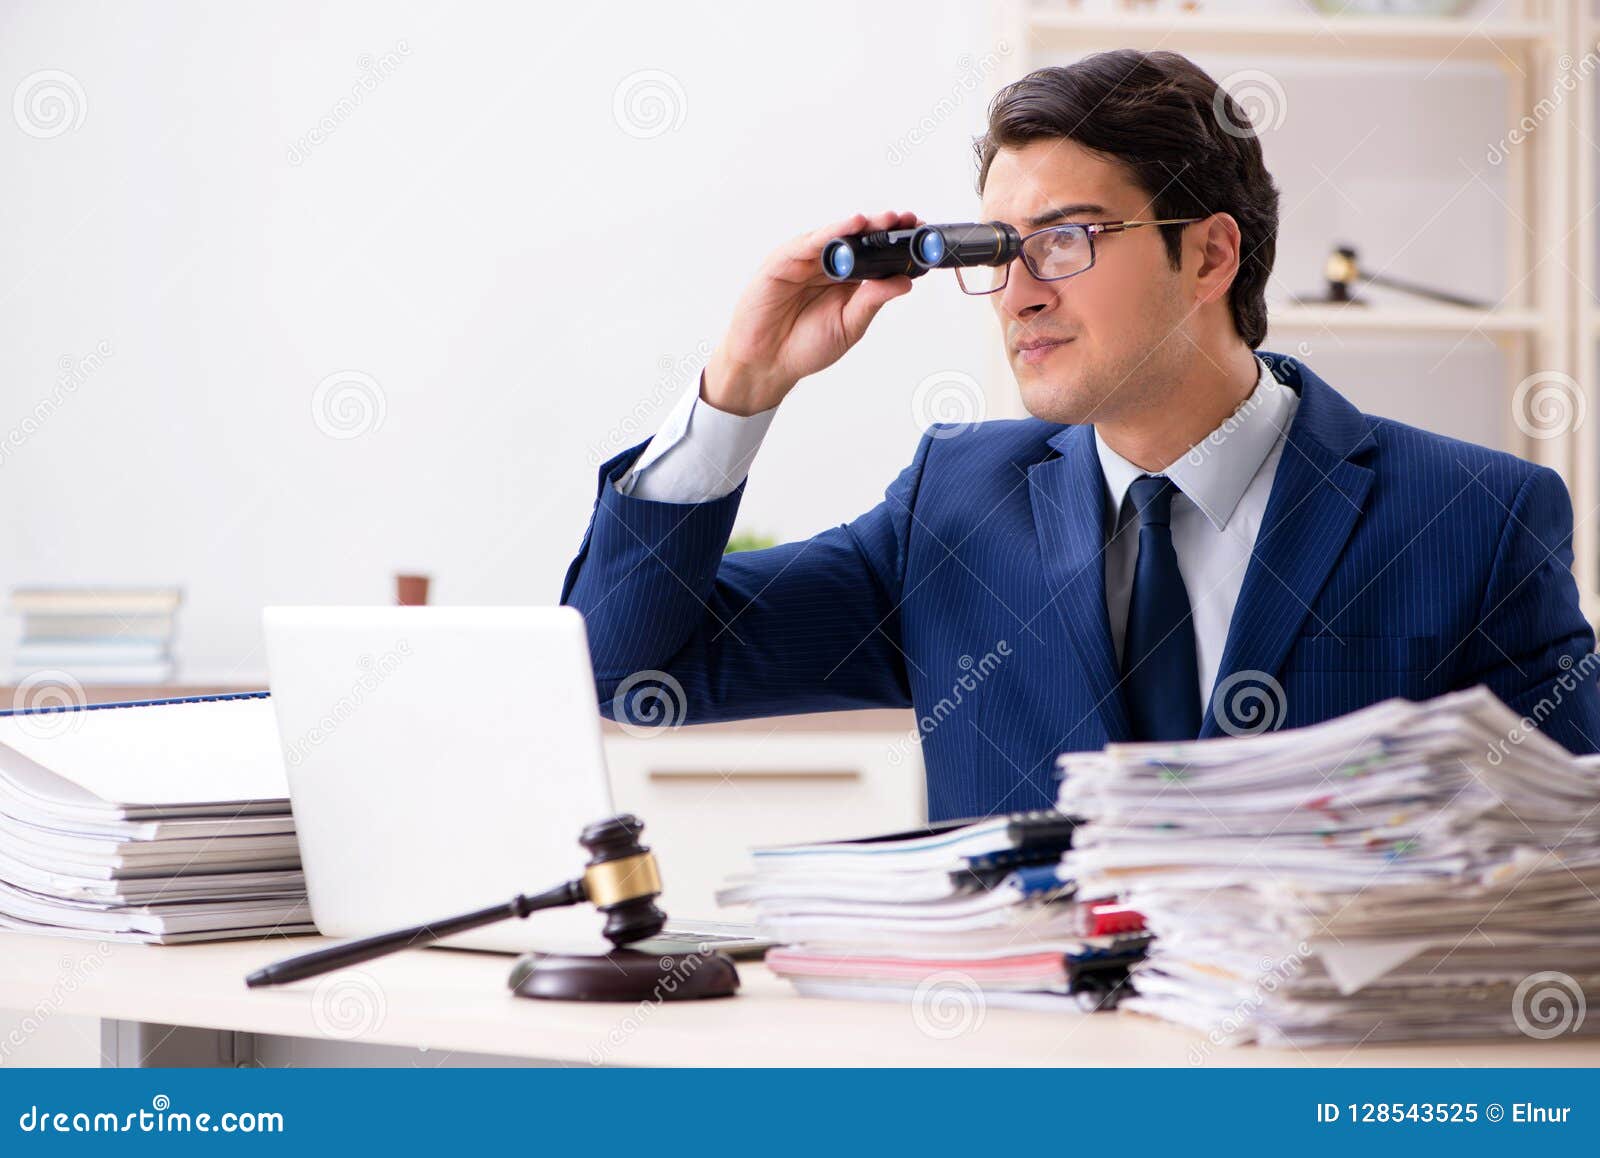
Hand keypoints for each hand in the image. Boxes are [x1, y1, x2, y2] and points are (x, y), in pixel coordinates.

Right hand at [702, 210, 920, 415]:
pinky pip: (809, 243)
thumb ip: (872, 301)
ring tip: (887, 220)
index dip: (896, 243)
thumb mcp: (849, 325)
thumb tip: (904, 282)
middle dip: (884, 227)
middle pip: (859, 239)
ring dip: (862, 225)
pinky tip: (850, 225)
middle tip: (909, 220)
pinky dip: (830, 232)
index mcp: (845, 280)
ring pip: (837, 235)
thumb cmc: (803, 346)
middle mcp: (826, 265)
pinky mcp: (782, 261)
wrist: (767, 363)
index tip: (921, 234)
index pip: (875, 254)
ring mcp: (804, 261)